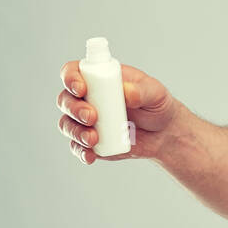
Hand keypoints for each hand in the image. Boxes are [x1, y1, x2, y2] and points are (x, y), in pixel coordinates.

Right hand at [57, 59, 182, 163]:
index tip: (81, 89)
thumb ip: (142, 91)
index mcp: (99, 78)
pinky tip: (91, 155)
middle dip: (74, 108)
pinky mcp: (88, 141)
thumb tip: (126, 91)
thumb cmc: (157, 105)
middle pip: (65, 99)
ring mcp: (85, 121)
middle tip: (92, 117)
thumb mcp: (155, 94)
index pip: (74, 71)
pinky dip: (80, 151)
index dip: (71, 78)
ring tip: (94, 139)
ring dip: (75, 131)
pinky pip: (76, 146)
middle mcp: (87, 97)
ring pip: (66, 124)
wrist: (162, 134)